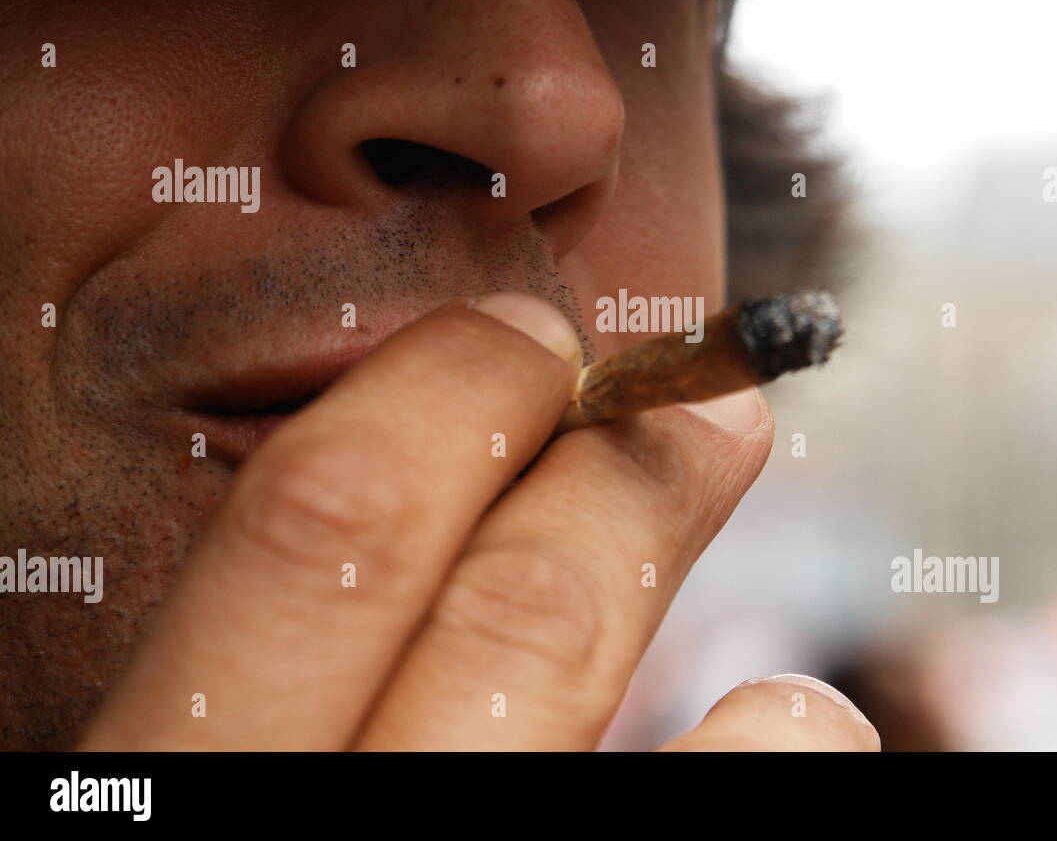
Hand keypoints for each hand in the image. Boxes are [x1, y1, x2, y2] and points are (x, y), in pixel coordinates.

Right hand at [79, 293, 876, 750]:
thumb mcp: (185, 792)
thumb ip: (248, 705)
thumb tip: (376, 543)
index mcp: (187, 796)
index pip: (320, 540)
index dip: (438, 403)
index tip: (521, 345)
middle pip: (530, 611)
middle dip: (630, 468)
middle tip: (706, 400)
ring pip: (707, 758)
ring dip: (746, 671)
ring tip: (769, 640)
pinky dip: (787, 754)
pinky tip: (788, 729)